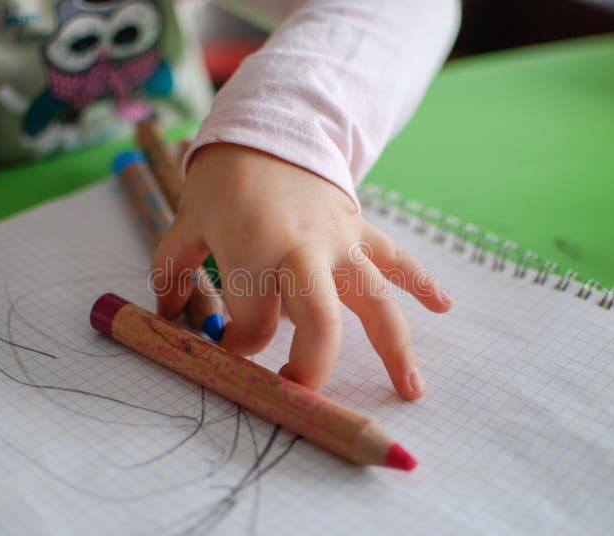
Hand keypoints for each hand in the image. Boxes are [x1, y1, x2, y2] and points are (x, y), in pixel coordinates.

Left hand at [151, 143, 451, 399]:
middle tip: (301, 392)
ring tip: (412, 389)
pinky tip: (445, 306)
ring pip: (374, 300)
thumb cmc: (222, 182)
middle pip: (320, 324)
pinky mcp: (360, 231)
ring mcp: (340, 242)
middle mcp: (302, 251)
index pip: (252, 325)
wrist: (268, 129)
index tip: (228, 345)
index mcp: (253, 251)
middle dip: (312, 366)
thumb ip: (173, 274)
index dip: (237, 346)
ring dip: (395, 348)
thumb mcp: (186, 225)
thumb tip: (168, 317)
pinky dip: (423, 282)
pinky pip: (398, 259)